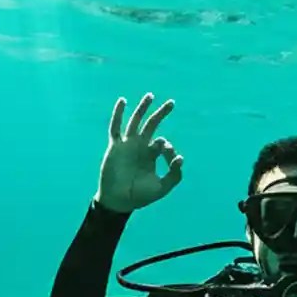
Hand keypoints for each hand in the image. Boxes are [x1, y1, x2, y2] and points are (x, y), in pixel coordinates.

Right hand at [94, 93, 183, 213]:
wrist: (119, 201)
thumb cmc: (140, 196)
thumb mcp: (162, 187)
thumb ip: (174, 175)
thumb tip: (181, 157)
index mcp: (151, 155)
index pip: (163, 142)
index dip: (169, 147)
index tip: (171, 157)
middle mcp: (140, 146)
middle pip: (151, 124)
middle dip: (161, 113)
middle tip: (172, 103)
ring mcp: (127, 145)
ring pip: (135, 121)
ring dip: (143, 108)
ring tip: (151, 95)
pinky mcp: (115, 146)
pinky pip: (116, 127)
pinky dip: (118, 114)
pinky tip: (123, 101)